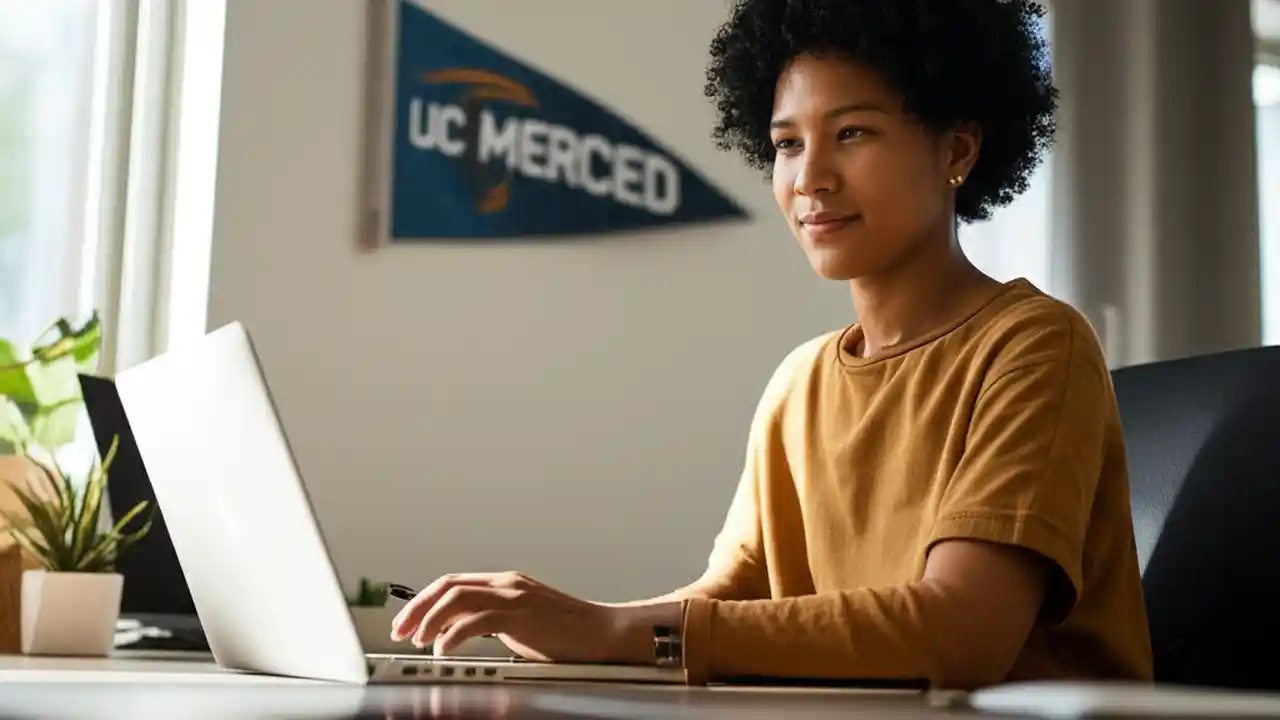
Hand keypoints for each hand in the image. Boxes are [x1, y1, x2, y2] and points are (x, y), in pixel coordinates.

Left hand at [389, 571, 672, 662]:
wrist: (605, 633)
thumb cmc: (568, 634)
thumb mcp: (523, 623)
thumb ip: (494, 621)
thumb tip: (458, 633)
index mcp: (505, 583)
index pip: (452, 582)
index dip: (423, 601)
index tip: (405, 622)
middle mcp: (507, 583)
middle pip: (448, 585)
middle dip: (417, 608)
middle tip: (400, 631)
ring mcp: (515, 596)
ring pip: (457, 597)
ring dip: (430, 619)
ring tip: (419, 641)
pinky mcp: (523, 615)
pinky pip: (477, 619)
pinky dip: (454, 634)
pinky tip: (444, 649)